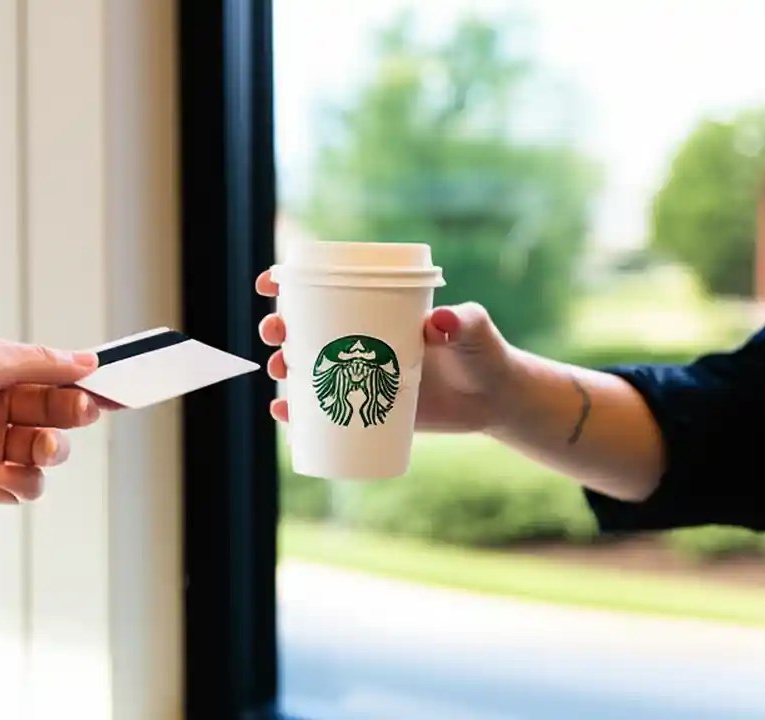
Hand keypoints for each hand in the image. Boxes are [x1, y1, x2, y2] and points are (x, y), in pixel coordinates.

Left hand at [0, 335, 103, 510]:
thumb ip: (39, 362)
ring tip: (37, 448)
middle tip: (82, 413)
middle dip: (72, 413)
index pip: (51, 372)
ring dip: (51, 449)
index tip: (119, 386)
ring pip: (44, 450)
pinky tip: (10, 475)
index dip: (85, 380)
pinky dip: (26, 482)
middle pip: (54, 410)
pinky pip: (22, 485)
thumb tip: (86, 360)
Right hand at [255, 269, 513, 432]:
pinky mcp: (364, 408)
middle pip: (303, 328)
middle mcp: (360, 340)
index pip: (325, 288)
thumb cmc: (483, 352)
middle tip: (275, 333)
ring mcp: (359, 375)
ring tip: (281, 372)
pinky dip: (297, 413)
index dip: (289, 281)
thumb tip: (439, 322)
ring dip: (282, 368)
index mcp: (376, 309)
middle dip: (278, 327)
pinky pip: (321, 410)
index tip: (271, 280)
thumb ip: (463, 320)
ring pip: (306, 368)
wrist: (494, 399)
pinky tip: (284, 415)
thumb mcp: (475, 328)